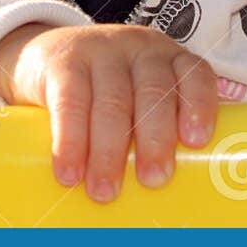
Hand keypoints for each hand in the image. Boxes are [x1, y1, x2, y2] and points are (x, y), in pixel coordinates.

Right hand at [0, 22, 219, 201]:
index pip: (195, 75)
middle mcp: (140, 50)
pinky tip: (70, 171)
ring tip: (105, 191)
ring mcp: (101, 50)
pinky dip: (70, 141)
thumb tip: (177, 196)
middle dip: (155, 139)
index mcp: (170, 59)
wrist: (48, 54)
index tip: (195, 142)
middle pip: (154, 92)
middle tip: (153, 179)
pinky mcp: (63, 61)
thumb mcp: (139, 95)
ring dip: (109, 152)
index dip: (199, 106)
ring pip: (112, 102)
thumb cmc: (106, 91)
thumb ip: (159, 129)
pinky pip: (70, 102)